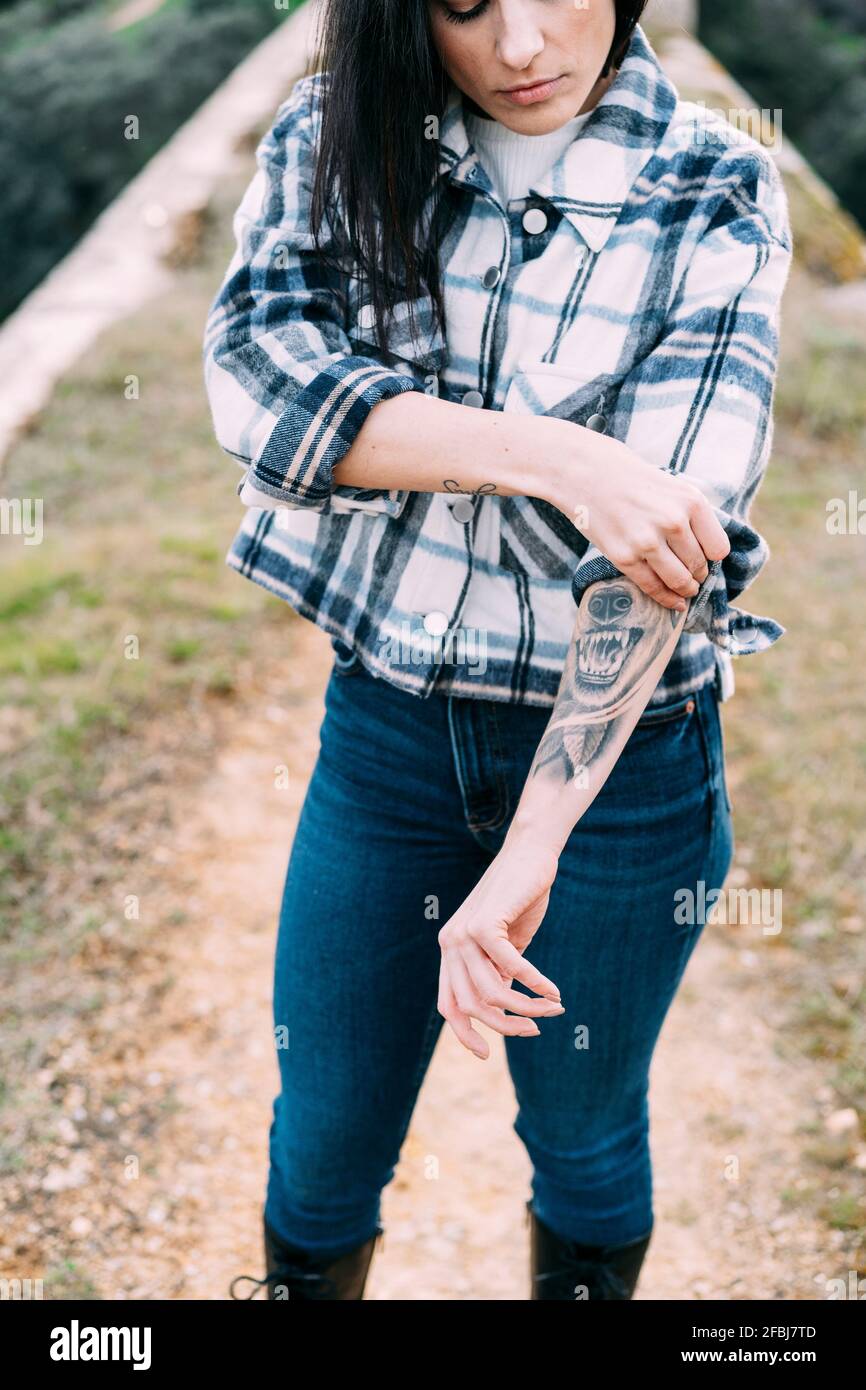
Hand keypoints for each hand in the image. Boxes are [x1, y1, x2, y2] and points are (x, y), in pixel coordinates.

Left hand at [437, 833, 564, 1060]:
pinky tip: (553, 991)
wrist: (529, 855)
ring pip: (492, 992)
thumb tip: (505, 1008)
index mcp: (451, 951)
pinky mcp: (484, 924)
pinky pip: (511, 968)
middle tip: (538, 1027)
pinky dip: (535, 984)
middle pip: (473, 1006)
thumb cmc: (521, 899)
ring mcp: (463, 933)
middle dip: (507, 1025)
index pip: (449, 1006)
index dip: (465, 1034)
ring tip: (553, 1008)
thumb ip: (500, 973)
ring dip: (527, 1006)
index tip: (487, 1055)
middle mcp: (450, 943)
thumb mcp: (508, 944)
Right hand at [547, 431, 730, 610]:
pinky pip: (653, 587)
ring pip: (679, 580)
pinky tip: (673, 602)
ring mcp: (647, 542)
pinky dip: (666, 599)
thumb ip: (692, 515)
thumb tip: (709, 551)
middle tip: (694, 578)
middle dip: (698, 576)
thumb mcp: (673, 487)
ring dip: (685, 590)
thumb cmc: (631, 478)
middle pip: (699, 566)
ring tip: (686, 591)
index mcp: (691, 502)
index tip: (706, 560)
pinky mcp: (624, 557)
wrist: (585, 473)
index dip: (712, 558)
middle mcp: (673, 522)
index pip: (718, 548)